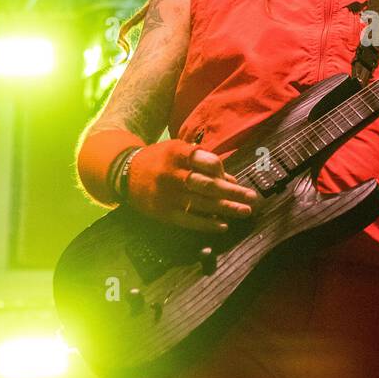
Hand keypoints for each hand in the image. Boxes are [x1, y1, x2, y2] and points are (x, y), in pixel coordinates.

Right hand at [124, 139, 259, 232]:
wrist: (125, 173)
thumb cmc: (160, 159)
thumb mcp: (179, 151)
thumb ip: (204, 163)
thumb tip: (233, 179)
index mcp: (178, 154)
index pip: (207, 161)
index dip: (223, 171)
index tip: (233, 179)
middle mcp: (173, 174)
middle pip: (208, 184)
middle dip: (233, 192)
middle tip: (253, 198)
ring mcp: (168, 195)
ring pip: (202, 203)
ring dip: (227, 208)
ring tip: (245, 211)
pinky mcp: (164, 213)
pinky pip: (190, 220)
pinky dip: (208, 224)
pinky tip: (223, 225)